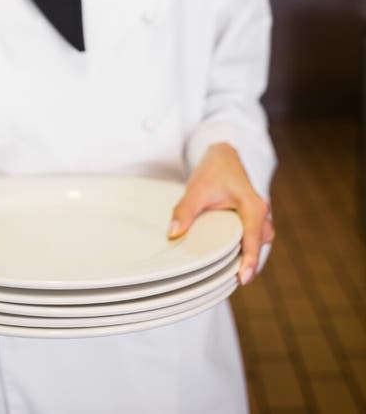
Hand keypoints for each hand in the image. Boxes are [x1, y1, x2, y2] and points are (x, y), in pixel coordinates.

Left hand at [168, 143, 274, 285]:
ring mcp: (260, 216)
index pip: (253, 238)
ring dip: (247, 254)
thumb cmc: (213, 171)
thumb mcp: (196, 190)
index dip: (249, 260)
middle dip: (248, 262)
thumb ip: (184, 211)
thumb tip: (173, 233)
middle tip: (233, 281)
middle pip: (259, 244)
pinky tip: (230, 257)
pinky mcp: (253, 218)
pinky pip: (253, 238)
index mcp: (253, 206)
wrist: (223, 155)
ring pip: (258, 241)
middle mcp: (262, 213)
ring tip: (231, 272)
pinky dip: (244, 247)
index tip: (243, 279)